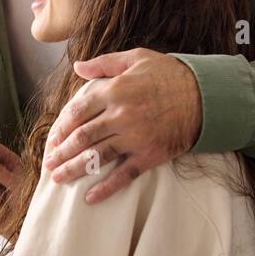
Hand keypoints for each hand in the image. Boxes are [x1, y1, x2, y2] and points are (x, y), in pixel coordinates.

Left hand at [41, 49, 201, 204]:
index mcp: (114, 91)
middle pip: (82, 138)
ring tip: (59, 179)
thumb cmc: (169, 74)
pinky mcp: (149, 155)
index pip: (77, 112)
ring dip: (74, 170)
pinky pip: (123, 175)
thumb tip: (77, 67)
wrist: (206, 96)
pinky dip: (105, 188)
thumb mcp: (136, 57)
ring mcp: (134, 137)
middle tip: (48, 163)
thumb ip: (103, 63)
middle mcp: (120, 115)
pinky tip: (90, 198)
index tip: (52, 139)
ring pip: (96, 157)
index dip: (61, 127)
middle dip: (61, 153)